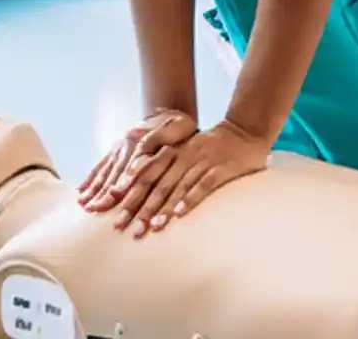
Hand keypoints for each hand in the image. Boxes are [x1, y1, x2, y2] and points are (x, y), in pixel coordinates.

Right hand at [78, 109, 196, 210]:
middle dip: (104, 192)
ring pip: (106, 171)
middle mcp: (127, 143)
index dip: (124, 181)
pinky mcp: (116, 149)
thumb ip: (160, 138)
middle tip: (93, 209)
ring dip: (94, 189)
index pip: (132, 166)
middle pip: (115, 172)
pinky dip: (91, 178)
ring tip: (83, 204)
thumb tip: (143, 152)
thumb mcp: (179, 127)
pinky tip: (81, 190)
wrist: (170, 109)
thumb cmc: (180, 124)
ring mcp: (120, 146)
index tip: (115, 196)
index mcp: (142, 139)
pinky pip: (102, 165)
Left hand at [112, 120, 270, 237]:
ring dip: (162, 208)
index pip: (144, 173)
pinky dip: (189, 199)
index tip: (112, 210)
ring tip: (150, 226)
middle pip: (155, 183)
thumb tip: (138, 185)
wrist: (244, 132)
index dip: (127, 191)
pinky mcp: (220, 169)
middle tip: (124, 226)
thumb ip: (165, 163)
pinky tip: (179, 213)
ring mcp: (201, 161)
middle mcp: (183, 155)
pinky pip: (202, 185)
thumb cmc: (211, 145)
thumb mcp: (185, 148)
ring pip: (176, 186)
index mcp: (172, 150)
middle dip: (138, 206)